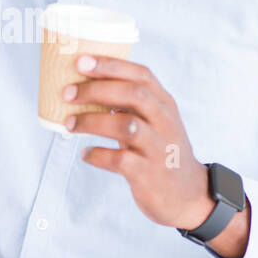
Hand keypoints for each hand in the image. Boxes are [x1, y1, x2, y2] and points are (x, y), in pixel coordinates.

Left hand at [65, 54, 216, 231]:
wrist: (189, 195)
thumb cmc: (162, 152)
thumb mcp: (156, 122)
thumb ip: (132, 104)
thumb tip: (88, 85)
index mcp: (165, 104)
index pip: (141, 75)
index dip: (111, 66)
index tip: (82, 61)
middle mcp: (164, 122)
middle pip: (133, 95)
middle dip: (96, 90)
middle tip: (67, 93)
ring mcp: (158, 148)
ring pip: (125, 125)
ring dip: (91, 121)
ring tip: (70, 124)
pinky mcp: (148, 173)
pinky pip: (119, 160)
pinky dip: (97, 154)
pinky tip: (86, 153)